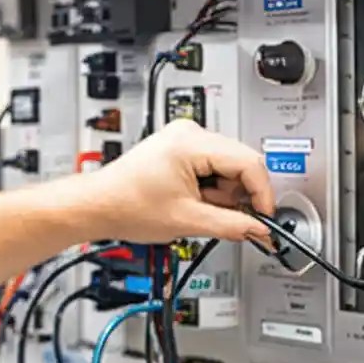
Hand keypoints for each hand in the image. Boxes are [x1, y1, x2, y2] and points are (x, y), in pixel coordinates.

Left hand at [84, 119, 274, 242]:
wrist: (98, 205)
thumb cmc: (126, 206)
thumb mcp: (187, 221)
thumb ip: (231, 226)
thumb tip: (259, 230)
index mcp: (191, 143)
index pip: (249, 162)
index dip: (262, 194)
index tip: (265, 216)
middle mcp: (189, 132)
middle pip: (241, 162)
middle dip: (238, 195)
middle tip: (225, 218)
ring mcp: (183, 138)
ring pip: (228, 166)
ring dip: (222, 192)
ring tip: (195, 207)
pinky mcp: (179, 147)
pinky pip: (212, 166)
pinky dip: (210, 187)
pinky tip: (192, 199)